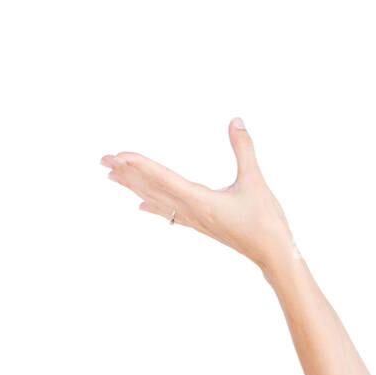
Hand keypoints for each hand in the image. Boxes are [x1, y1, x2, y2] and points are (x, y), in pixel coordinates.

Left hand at [100, 118, 297, 274]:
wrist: (273, 254)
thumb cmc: (265, 221)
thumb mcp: (255, 181)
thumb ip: (244, 149)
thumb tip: (236, 120)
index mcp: (200, 200)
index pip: (163, 178)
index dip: (140, 165)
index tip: (119, 155)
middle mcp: (191, 211)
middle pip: (152, 189)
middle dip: (126, 173)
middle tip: (103, 160)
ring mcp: (194, 219)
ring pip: (157, 199)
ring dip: (134, 186)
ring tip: (113, 176)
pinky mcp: (201, 224)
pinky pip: (170, 212)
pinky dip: (153, 205)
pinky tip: (140, 204)